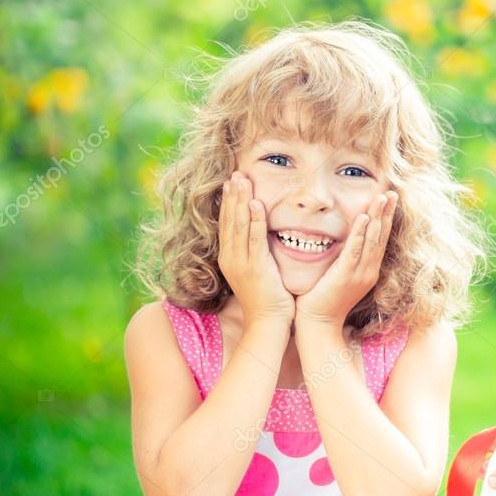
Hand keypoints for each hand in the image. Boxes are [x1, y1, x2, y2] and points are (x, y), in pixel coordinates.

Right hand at [217, 171, 294, 324]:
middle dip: (232, 195)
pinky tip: (256, 204)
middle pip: (229, 220)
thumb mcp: (256, 270)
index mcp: (229, 257)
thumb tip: (260, 234)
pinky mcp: (256, 267)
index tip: (231, 182)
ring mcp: (241, 262)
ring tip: (242, 180)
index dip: (228, 202)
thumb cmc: (267, 297)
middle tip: (235, 173)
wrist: (268, 322)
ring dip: (240, 201)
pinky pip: (255, 239)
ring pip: (239, 225)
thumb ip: (255, 251)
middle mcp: (231, 257)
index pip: (226, 223)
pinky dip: (255, 221)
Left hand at [295, 191, 397, 326]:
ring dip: (378, 218)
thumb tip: (342, 240)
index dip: (386, 220)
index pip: (380, 240)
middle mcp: (368, 271)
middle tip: (392, 193)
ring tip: (382, 198)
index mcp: (368, 270)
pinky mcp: (345, 276)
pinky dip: (361, 234)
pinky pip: (355, 251)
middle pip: (381, 237)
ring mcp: (359, 274)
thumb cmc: (323, 300)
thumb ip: (345, 259)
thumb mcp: (339, 276)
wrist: (318, 324)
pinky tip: (364, 218)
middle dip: (386, 213)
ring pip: (372, 241)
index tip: (389, 200)